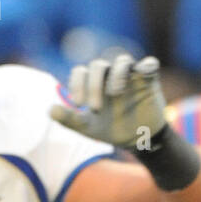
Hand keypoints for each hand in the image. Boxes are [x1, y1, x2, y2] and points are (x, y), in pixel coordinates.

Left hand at [50, 54, 167, 148]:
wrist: (137, 140)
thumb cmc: (112, 129)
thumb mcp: (87, 127)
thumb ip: (68, 118)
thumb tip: (49, 109)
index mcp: (95, 83)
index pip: (81, 72)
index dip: (76, 84)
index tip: (78, 105)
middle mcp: (111, 75)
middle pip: (99, 66)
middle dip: (94, 85)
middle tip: (95, 109)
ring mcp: (131, 76)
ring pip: (123, 61)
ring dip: (117, 74)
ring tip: (115, 93)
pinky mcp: (149, 80)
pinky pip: (150, 64)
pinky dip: (147, 65)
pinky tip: (143, 74)